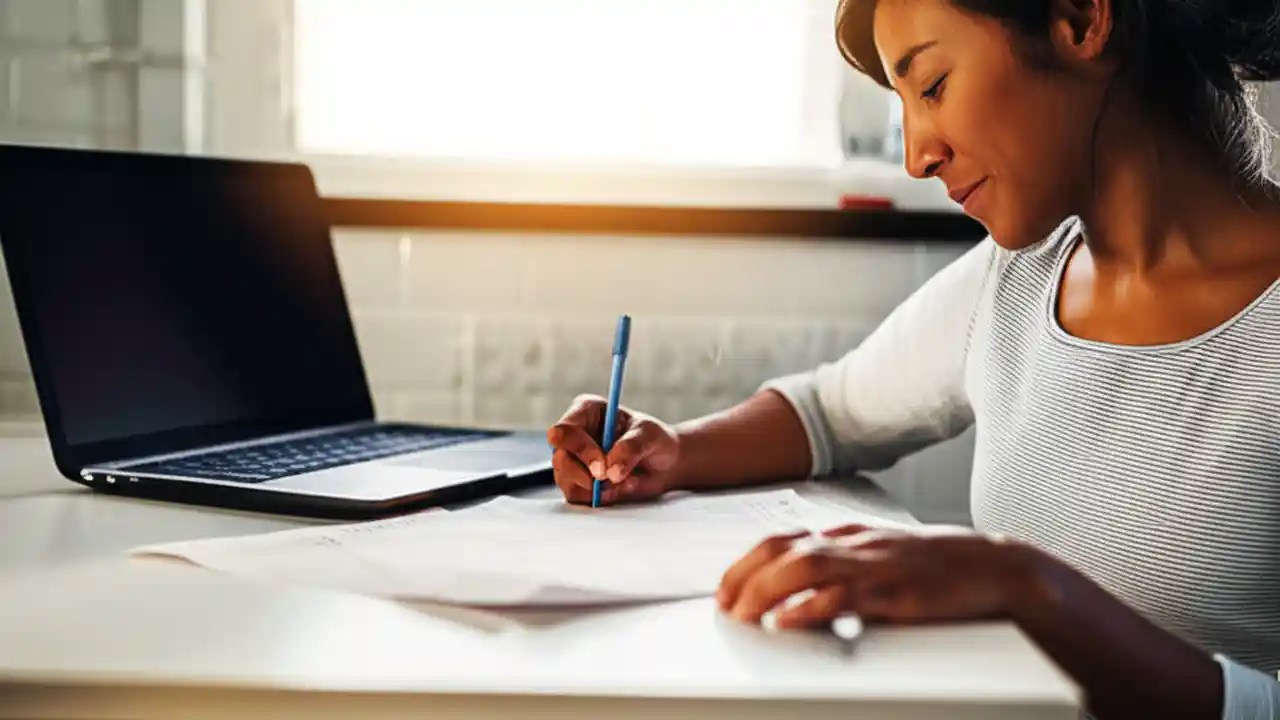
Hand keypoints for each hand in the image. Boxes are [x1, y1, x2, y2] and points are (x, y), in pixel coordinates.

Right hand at [546, 394, 682, 505]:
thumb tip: (611, 471)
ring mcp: (574, 460)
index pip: (564, 430)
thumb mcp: (649, 435)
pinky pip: (576, 496)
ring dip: (596, 487)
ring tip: (625, 481)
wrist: (664, 465)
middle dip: (584, 473)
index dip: (579, 449)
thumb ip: (630, 447)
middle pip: (560, 458)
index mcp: (586, 411)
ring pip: (565, 479)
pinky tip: (618, 489)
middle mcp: (575, 435)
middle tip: (610, 479)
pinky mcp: (579, 483)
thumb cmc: (655, 440)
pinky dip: (599, 497)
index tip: (602, 466)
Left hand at [717, 525, 1033, 627]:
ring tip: (744, 615)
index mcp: (849, 534)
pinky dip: (810, 607)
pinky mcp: (895, 590)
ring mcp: (874, 563)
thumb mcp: (882, 560)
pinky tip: (788, 621)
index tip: (724, 588)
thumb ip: (844, 570)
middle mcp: (855, 542)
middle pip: (782, 548)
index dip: (745, 562)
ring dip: (765, 590)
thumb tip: (799, 598)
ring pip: (803, 565)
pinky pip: (844, 595)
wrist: (998, 569)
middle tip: (724, 606)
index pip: (781, 539)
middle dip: (744, 576)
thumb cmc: (940, 571)